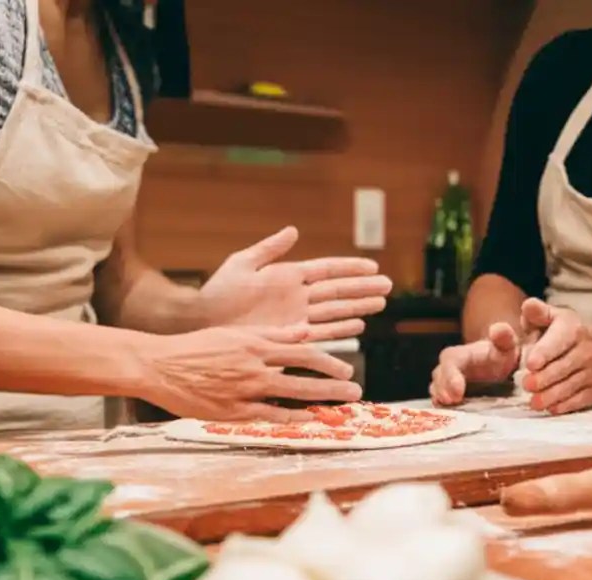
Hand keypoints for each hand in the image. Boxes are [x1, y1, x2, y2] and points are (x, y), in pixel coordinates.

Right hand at [142, 325, 361, 421]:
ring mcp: (243, 391)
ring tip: (338, 410)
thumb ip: (270, 333)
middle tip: (354, 392)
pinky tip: (307, 420)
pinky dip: (290, 418)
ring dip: (318, 403)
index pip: (302, 351)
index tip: (345, 369)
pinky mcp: (231, 411)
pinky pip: (268, 416)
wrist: (159, 366)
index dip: (327, 361)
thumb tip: (304, 331)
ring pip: (289, 398)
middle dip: (333, 385)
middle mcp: (253, 367)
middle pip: (303, 375)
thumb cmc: (197, 347)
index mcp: (254, 344)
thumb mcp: (234, 333)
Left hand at [200, 227, 392, 341]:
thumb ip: (270, 249)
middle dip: (362, 289)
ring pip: (334, 312)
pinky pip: (320, 333)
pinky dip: (339, 330)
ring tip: (380, 304)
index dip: (350, 268)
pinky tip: (358, 326)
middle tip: (387, 286)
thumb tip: (293, 231)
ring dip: (358, 308)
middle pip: (337, 291)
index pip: (327, 269)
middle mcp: (296, 297)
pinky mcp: (290, 336)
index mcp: (288, 276)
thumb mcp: (242, 264)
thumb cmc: (218, 293)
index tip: (373, 266)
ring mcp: (295, 317)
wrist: (203, 321)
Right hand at [429, 322, 521, 405]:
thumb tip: (497, 329)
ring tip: (451, 410)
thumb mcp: (507, 344)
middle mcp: (448, 368)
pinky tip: (453, 418)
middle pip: (438, 378)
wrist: (500, 368)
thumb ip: (504, 336)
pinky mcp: (449, 397)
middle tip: (453, 402)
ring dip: (442, 400)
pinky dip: (444, 410)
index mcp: (460, 354)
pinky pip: (440, 403)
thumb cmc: (501, 355)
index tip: (459, 392)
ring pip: (436, 390)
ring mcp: (446, 384)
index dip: (450, 376)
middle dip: (443, 390)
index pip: (449, 362)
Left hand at [520, 298, 591, 414]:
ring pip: (572, 385)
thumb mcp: (552, 318)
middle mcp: (588, 349)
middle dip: (544, 378)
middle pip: (564, 367)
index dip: (545, 352)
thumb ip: (537, 313)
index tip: (531, 363)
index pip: (558, 341)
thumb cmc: (564, 333)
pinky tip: (552, 408)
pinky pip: (582, 399)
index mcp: (572, 329)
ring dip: (552, 395)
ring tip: (534, 402)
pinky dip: (566, 405)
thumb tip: (528, 305)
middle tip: (526, 385)